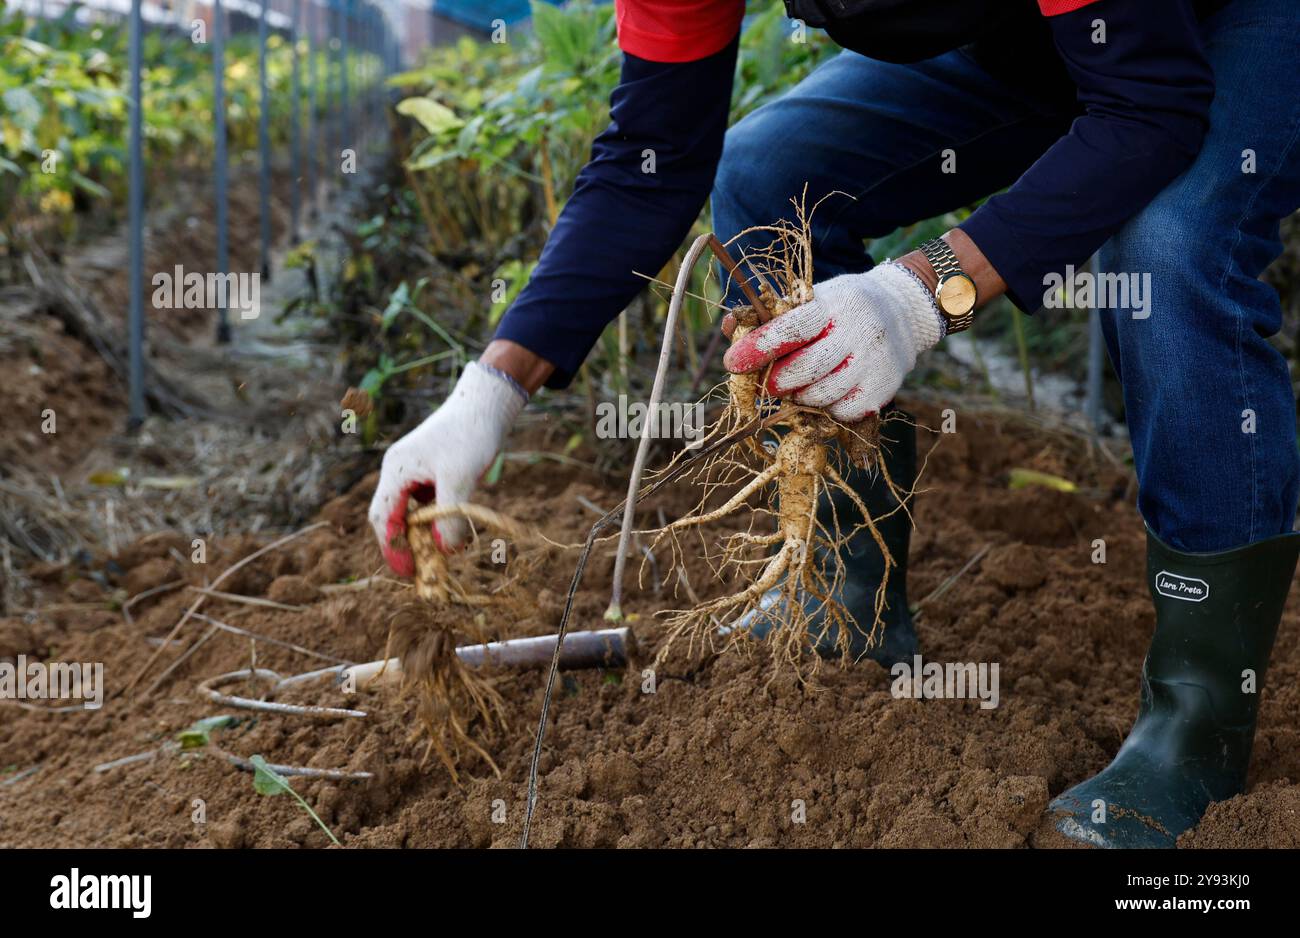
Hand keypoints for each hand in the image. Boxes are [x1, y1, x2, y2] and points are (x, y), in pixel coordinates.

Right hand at [367, 361, 526, 575]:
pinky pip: (425, 503)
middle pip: (391, 518)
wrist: (485, 404)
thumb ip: (449, 516)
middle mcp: (398, 472)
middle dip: (406, 544)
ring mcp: (413, 472)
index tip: (410, 571)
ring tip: (443, 551)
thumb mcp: (460, 478)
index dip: (393, 547)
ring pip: (409, 512)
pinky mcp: (429, 472)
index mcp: (396, 470)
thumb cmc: (470, 434)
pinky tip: (454, 529)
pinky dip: (435, 520)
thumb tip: (444, 551)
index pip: (383, 518)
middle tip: (427, 568)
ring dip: (423, 534)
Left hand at [721, 263, 943, 421]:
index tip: (732, 362)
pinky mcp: (885, 386)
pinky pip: (844, 412)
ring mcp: (874, 360)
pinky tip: (829, 393)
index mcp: (833, 304)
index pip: (792, 328)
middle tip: (771, 382)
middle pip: (806, 369)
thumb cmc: (842, 307)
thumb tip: (729, 326)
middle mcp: (858, 331)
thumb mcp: (813, 299)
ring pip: (823, 395)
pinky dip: (829, 409)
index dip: (760, 348)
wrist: (904, 309)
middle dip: (778, 381)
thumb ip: (772, 316)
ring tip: (801, 387)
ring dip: (802, 397)